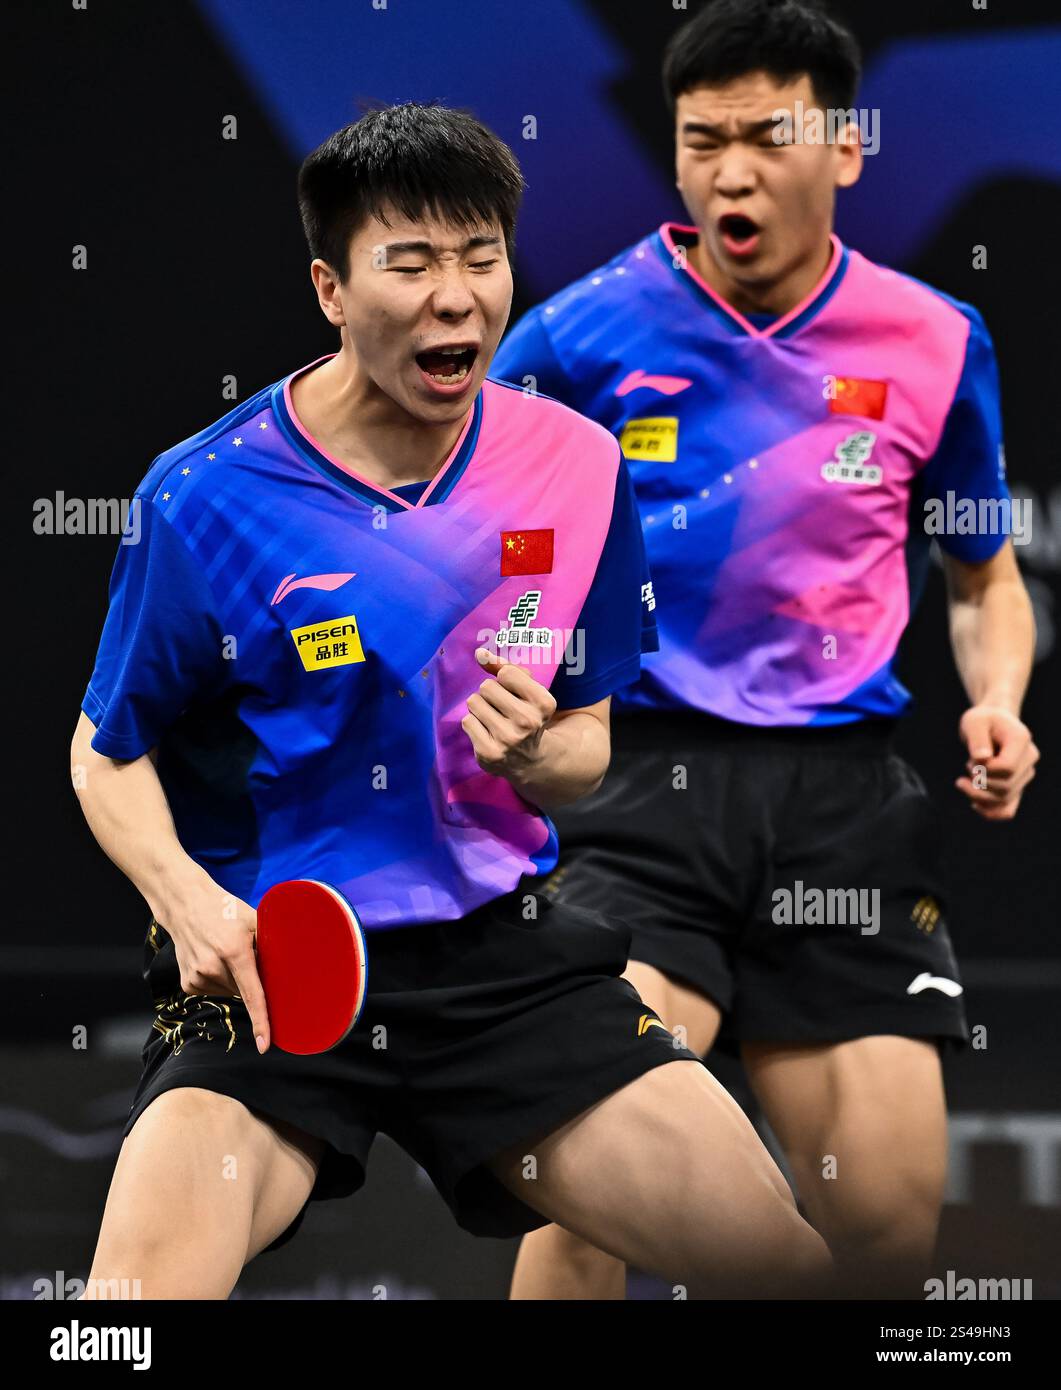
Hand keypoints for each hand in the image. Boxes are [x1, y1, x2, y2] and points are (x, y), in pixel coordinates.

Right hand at [159, 868, 270, 1051]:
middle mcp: (213, 967)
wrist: (185, 905)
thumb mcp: (254, 920)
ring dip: (234, 979)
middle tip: (244, 954)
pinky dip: (219, 980)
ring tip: (224, 951)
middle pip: (244, 991)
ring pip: (230, 992)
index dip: (261, 1021)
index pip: (252, 995)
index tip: (265, 1045)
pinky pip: (215, 990)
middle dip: (251, 980)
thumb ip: (271, 944)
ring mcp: (197, 977)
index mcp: (234, 952)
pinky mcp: (188, 983)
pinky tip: (212, 960)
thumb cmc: (225, 910)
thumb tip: (291, 970)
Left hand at [461, 647, 556, 782]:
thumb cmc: (526, 715)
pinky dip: (473, 723)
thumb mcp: (527, 690)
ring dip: (480, 707)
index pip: (507, 673)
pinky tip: (487, 732)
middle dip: (490, 694)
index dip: (505, 679)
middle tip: (501, 708)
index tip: (513, 693)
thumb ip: (505, 667)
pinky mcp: (488, 752)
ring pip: (474, 702)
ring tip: (493, 719)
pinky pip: (467, 721)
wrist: (531, 759)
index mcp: (543, 703)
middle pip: (487, 686)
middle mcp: (528, 721)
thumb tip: (479, 653)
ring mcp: (507, 739)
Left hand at [956, 704, 1038, 821]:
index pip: (1006, 767)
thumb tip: (982, 759)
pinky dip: (990, 812)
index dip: (985, 770)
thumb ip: (976, 738)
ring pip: (1004, 800)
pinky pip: (1008, 810)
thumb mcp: (974, 721)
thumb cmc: (981, 721)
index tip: (973, 759)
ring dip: (977, 794)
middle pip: (1005, 786)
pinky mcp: (1017, 786)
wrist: (991, 724)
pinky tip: (974, 804)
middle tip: (968, 765)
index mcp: (1021, 739)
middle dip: (978, 782)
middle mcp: (1029, 758)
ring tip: (965, 780)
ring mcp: (1025, 774)